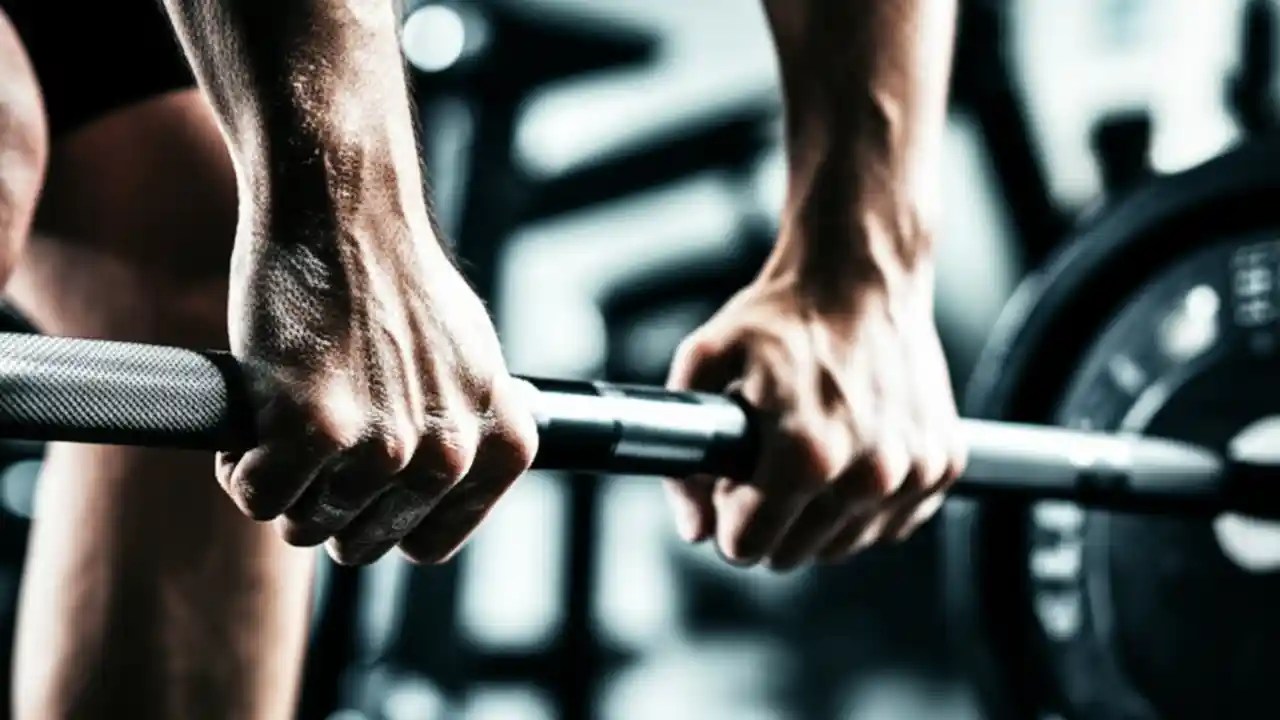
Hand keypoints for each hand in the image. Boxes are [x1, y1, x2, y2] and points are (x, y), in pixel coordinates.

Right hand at [217, 217, 537, 565]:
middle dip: (324, 499)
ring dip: (281, 478)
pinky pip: (259, 499)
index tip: (356, 475)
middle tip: (314, 430)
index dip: (377, 516)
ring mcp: (387, 448)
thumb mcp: (468, 364)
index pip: (425, 543)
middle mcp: (453, 456)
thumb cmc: (398, 281)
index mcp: (501, 447)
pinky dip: (240, 466)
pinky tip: (258, 411)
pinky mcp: (317, 430)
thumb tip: (440, 487)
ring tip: (288, 406)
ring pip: (304, 524)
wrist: (345, 211)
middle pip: (360, 542)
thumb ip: (461, 435)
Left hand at [664, 263, 965, 570]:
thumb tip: (695, 529)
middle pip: (793, 553)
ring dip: (819, 513)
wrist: (860, 270)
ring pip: (843, 546)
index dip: (728, 512)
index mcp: (805, 457)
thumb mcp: (705, 364)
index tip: (733, 479)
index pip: (745, 547)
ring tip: (811, 446)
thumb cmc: (782, 314)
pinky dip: (866, 502)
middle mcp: (867, 475)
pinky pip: (890, 523)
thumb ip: (685, 460)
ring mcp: (913, 473)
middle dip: (770, 515)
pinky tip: (850, 450)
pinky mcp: (944, 465)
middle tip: (769, 456)